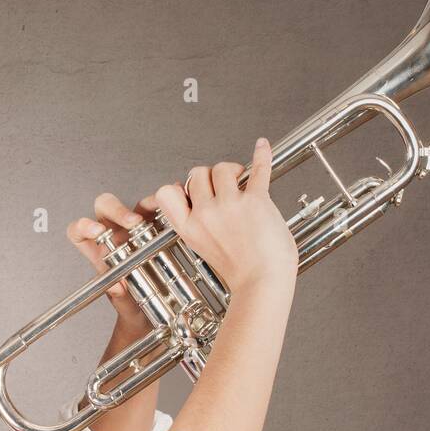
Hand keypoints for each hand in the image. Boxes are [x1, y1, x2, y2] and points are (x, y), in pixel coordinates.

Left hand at [66, 192, 157, 328]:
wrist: (155, 313)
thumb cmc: (132, 306)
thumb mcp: (126, 307)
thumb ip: (120, 299)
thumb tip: (118, 288)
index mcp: (98, 251)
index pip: (79, 231)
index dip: (84, 226)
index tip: (97, 232)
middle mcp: (115, 233)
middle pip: (105, 207)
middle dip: (117, 210)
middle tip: (133, 223)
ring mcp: (138, 227)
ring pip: (137, 204)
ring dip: (148, 204)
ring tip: (160, 212)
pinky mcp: (159, 225)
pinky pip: (162, 209)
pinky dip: (169, 205)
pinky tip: (178, 206)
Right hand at [154, 139, 297, 297]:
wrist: (263, 283)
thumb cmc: (241, 271)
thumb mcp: (205, 248)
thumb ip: (200, 224)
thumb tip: (205, 198)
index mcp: (190, 228)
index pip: (167, 193)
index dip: (179, 187)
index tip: (191, 190)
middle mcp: (205, 215)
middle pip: (196, 174)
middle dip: (210, 176)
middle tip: (224, 187)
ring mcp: (229, 206)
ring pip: (222, 167)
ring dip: (233, 170)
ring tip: (242, 181)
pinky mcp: (255, 200)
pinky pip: (258, 168)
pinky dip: (263, 154)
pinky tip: (262, 147)